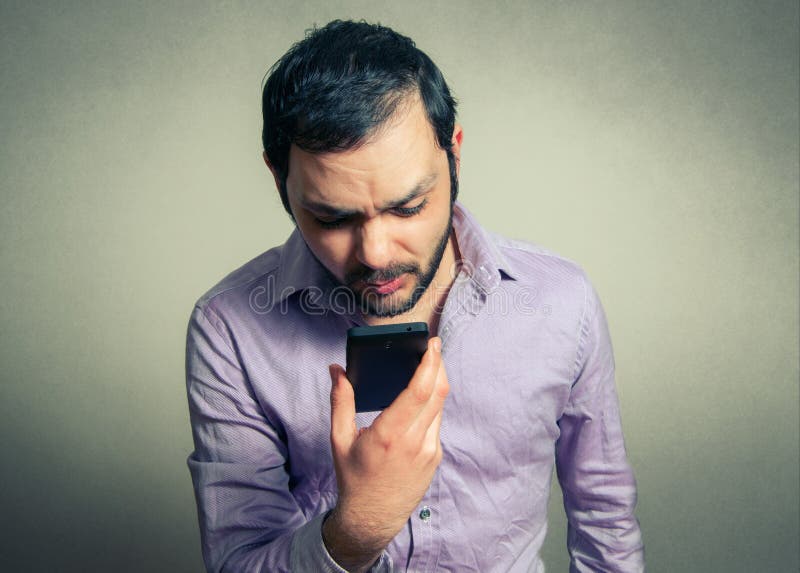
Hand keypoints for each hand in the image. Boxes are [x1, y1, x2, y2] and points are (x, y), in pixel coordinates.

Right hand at [323, 337, 448, 571]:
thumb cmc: (353, 478)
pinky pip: (436, 421)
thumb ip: (340, 402)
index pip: (419, 391)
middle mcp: (414, 442)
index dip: (430, 363)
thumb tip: (337, 371)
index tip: (431, 344)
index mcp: (389, 435)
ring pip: (440, 406)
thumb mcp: (339, 439)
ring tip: (428, 364)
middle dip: (438, 364)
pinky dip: (431, 403)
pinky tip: (422, 395)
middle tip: (432, 346)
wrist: (372, 518)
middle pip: (438, 392)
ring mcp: (429, 450)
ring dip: (437, 382)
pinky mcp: (435, 456)